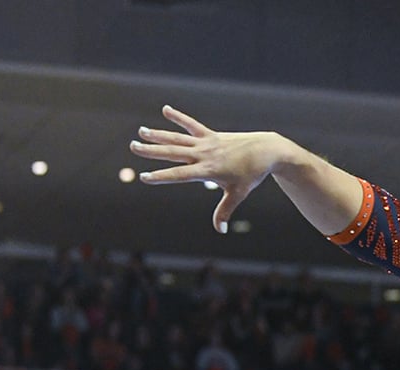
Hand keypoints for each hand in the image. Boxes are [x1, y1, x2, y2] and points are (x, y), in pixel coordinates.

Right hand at [130, 105, 286, 232]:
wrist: (266, 151)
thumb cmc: (252, 174)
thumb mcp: (238, 193)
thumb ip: (225, 210)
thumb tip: (220, 230)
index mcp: (208, 170)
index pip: (180, 175)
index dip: (161, 176)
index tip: (145, 177)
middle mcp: (204, 154)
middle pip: (173, 152)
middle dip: (152, 151)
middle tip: (133, 146)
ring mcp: (207, 142)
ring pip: (178, 138)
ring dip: (159, 135)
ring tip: (141, 131)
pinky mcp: (211, 135)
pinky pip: (192, 125)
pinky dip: (179, 118)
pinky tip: (166, 109)